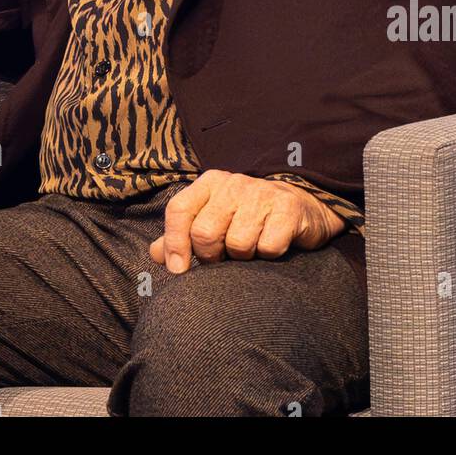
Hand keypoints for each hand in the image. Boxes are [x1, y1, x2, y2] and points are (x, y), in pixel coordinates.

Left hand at [149, 170, 346, 273]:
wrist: (300, 207)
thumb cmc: (248, 217)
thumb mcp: (213, 218)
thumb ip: (181, 236)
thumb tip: (155, 254)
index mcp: (209, 184)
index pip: (179, 210)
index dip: (174, 242)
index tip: (178, 270)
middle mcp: (232, 184)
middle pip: (205, 232)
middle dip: (211, 256)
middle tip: (223, 259)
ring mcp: (261, 194)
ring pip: (238, 243)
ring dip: (243, 257)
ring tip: (250, 250)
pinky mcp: (287, 210)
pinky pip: (268, 247)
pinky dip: (268, 255)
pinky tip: (271, 247)